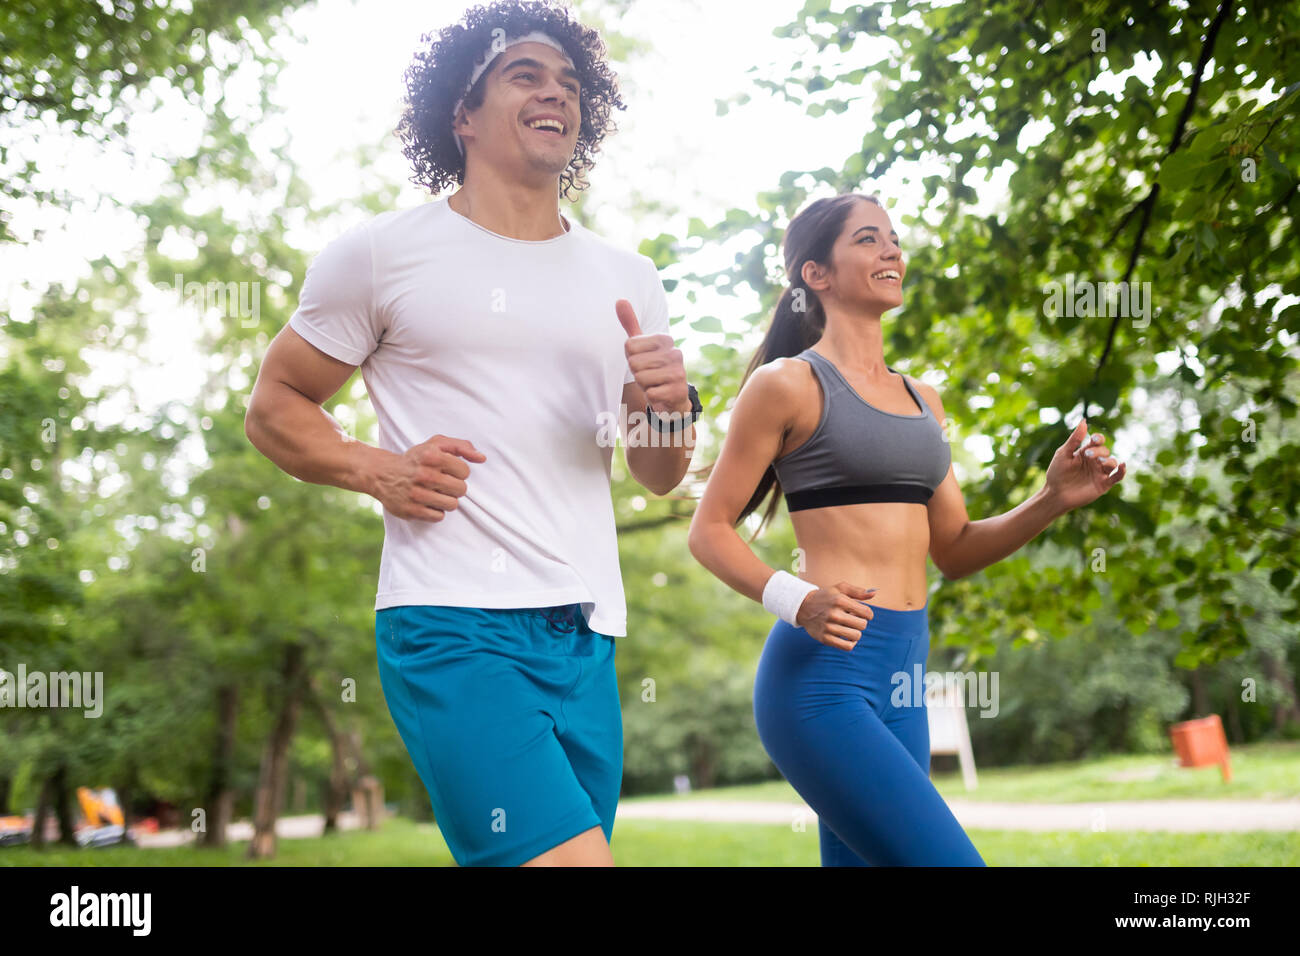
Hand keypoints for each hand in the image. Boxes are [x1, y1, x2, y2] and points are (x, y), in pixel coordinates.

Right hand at [371, 434, 485, 522]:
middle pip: (461, 490)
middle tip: (442, 484)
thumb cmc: (416, 459)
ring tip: (435, 493)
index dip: (458, 472)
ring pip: (452, 505)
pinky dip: (435, 511)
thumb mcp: (436, 444)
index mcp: (432, 456)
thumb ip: (461, 446)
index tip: (447, 471)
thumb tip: (482, 458)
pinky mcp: (411, 510)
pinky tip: (426, 502)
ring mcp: (417, 494)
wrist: (383, 474)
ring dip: (446, 500)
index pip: (465, 472)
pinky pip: (438, 516)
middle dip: (454, 487)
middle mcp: (424, 474)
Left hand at [616, 299, 689, 415]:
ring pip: (641, 379)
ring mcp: (679, 372)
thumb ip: (631, 324)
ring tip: (655, 384)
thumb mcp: (641, 346)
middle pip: (634, 363)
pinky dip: (652, 398)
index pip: (629, 346)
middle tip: (650, 375)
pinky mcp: (678, 391)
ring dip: (645, 386)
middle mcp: (675, 353)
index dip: (632, 358)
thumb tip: (619, 300)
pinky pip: (650, 395)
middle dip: (638, 373)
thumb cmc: (652, 368)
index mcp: (665, 339)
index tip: (644, 361)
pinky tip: (661, 395)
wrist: (673, 397)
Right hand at [796, 582, 878, 650]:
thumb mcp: (840, 588)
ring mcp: (828, 627)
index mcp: (840, 600)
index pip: (867, 613)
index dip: (868, 614)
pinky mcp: (824, 638)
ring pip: (856, 636)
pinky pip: (847, 646)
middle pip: (862, 625)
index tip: (862, 613)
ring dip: (856, 632)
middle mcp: (834, 614)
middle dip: (861, 622)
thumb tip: (874, 594)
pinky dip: (851, 643)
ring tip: (849, 627)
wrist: (803, 607)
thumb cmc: (826, 597)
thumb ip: (858, 591)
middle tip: (853, 619)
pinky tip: (847, 637)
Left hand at [1044, 418, 1127, 512]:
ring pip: (1112, 463)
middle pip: (1105, 451)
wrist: (1055, 494)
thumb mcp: (1063, 454)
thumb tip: (1084, 420)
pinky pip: (1117, 477)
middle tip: (1088, 455)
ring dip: (1108, 461)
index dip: (1098, 438)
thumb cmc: (1057, 473)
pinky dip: (1122, 471)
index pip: (1097, 441)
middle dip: (1099, 451)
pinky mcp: (1103, 484)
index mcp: (1085, 452)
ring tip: (1099, 462)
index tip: (1094, 439)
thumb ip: (1075, 439)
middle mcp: (1094, 461)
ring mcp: (1100, 473)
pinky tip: (1122, 465)